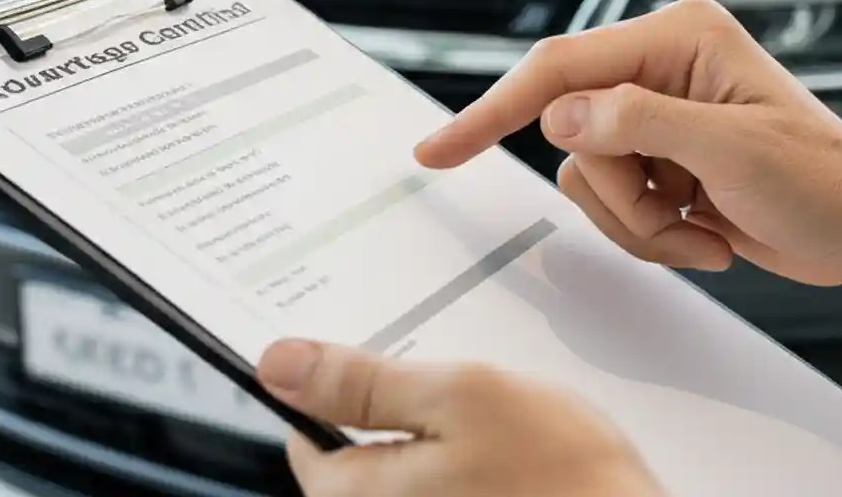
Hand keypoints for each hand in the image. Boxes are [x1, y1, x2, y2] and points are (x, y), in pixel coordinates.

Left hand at [257, 339, 663, 496]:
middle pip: (354, 452)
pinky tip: (509, 448)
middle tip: (458, 387)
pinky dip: (462, 457)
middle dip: (396, 407)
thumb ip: (363, 382)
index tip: (378, 358)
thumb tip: (278, 364)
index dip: (338, 383)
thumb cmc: (564, 476)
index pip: (305, 432)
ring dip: (435, 430)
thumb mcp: (459, 397)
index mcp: (356, 496)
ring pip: (402, 464)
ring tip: (496, 418)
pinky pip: (440, 481)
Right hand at [415, 0, 841, 285]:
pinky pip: (611, 204)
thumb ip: (639, 123)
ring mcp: (656, 119)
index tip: (438, 152)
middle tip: (681, 208)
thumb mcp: (732, 150)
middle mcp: (658, 70)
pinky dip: (652, 234)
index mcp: (676, 41)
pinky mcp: (659, 161)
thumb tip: (559, 114)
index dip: (492, 111)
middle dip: (621, 196)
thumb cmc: (826, 180)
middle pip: (571, 137)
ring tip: (703, 226)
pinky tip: (707, 231)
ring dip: (640, 223)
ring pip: (586, 179)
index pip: (558, 71)